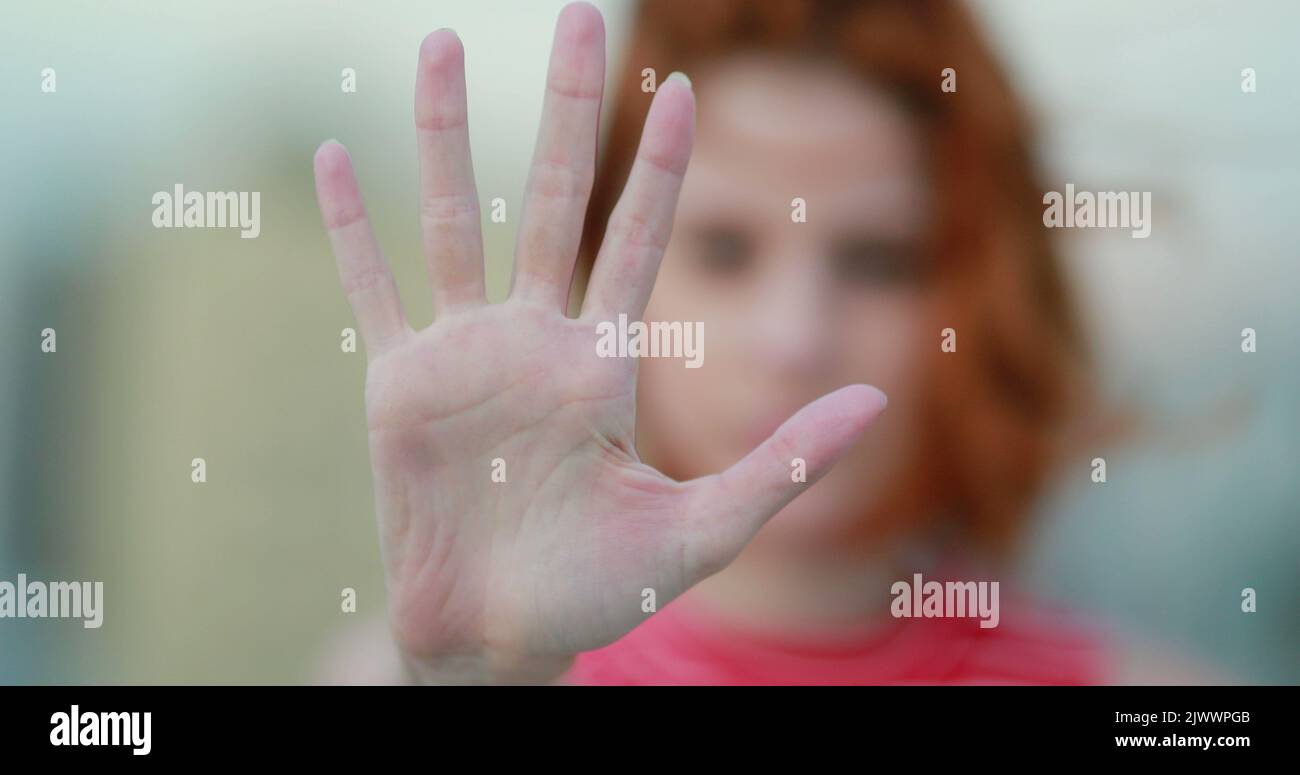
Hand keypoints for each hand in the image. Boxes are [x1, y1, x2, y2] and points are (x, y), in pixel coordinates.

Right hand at [312, 2, 886, 683]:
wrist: (499, 637)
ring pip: (453, 218)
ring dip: (446, 133)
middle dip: (566, 106)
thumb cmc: (600, 591)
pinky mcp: (399, 385)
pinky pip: (373, 288)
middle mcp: (537, 340)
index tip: (684, 84)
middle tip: (575, 13)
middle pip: (552, 197)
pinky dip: (351, 228)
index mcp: (605, 364)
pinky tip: (333, 157)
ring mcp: (465, 355)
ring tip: (444, 43)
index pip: (639, 238)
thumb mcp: (704, 528)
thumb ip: (786, 460)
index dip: (661, 164)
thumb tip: (879, 396)